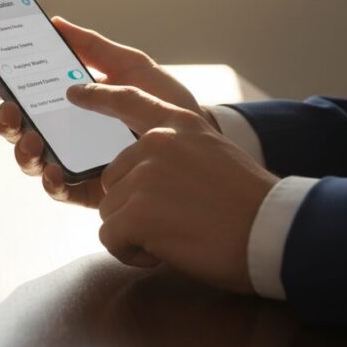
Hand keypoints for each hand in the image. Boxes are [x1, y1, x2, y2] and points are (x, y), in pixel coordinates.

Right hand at [0, 17, 217, 206]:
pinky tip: (55, 169)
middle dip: (5, 119)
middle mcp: (67, 132)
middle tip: (8, 108)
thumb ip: (94, 47)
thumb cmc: (168, 103)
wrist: (202, 141)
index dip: (2, 86)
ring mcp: (76, 161)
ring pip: (33, 159)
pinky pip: (60, 190)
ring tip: (32, 138)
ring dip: (23, 149)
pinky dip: (51, 180)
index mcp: (72, 102)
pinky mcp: (91, 190)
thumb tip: (56, 23)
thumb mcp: (132, 66)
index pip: (28, 93)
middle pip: (21, 127)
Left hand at [68, 83, 278, 293]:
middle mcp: (157, 143)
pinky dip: (132, 254)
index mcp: (179, 124)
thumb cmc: (250, 205)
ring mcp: (144, 176)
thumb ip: (178, 153)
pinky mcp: (137, 211)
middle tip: (175, 222)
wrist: (273, 231)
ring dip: (135, 234)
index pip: (128, 100)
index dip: (97, 96)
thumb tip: (145, 174)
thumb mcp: (214, 154)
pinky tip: (166, 252)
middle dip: (133, 208)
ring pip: (110, 212)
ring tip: (178, 237)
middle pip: (113, 180)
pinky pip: (110, 238)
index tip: (74, 92)